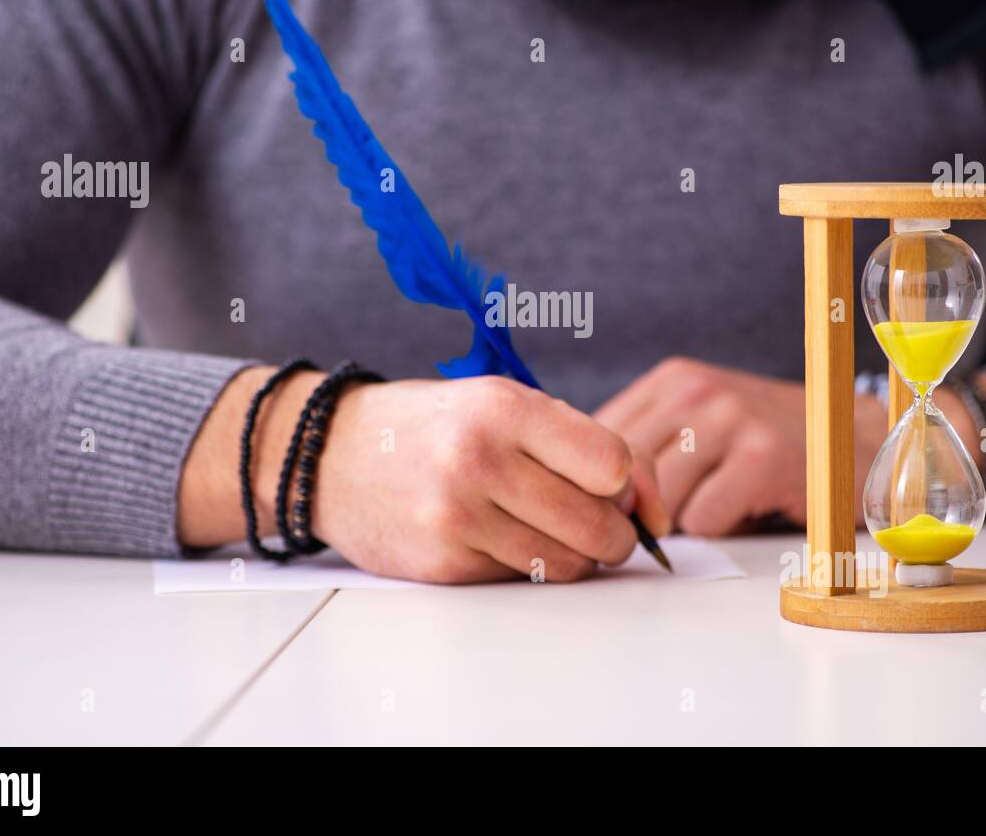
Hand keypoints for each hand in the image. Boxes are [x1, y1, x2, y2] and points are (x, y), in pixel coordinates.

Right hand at [177, 368, 666, 582]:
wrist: (333, 455)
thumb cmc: (436, 427)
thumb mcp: (504, 404)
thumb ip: (581, 444)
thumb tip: (653, 506)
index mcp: (505, 408)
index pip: (613, 464)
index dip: (631, 486)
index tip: (620, 491)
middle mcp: (480, 460)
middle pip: (598, 525)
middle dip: (614, 533)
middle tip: (601, 525)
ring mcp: (457, 516)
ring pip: (566, 566)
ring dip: (576, 558)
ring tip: (553, 532)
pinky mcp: (441, 564)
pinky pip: (521, 582)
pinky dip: (528, 569)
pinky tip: (505, 540)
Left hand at [595, 357, 889, 534]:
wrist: (854, 442)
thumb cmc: (765, 445)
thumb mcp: (701, 424)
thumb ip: (645, 445)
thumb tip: (574, 489)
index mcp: (673, 380)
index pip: (596, 439)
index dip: (599, 483)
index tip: (614, 508)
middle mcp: (696, 390)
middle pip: (622, 473)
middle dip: (633, 510)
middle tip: (661, 527)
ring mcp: (731, 419)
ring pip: (659, 500)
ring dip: (679, 523)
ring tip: (714, 508)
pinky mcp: (762, 456)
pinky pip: (702, 519)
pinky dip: (718, 530)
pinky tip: (746, 509)